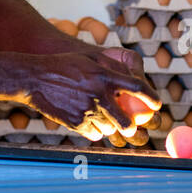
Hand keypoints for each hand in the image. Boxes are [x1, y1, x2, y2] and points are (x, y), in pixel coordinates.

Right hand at [21, 51, 160, 139]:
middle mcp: (99, 93)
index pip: (137, 87)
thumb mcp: (90, 59)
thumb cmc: (64, 65)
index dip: (150, 97)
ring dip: (110, 128)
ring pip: (110, 129)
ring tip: (103, 121)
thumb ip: (112, 68)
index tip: (157, 105)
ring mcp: (87, 110)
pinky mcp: (75, 122)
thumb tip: (134, 78)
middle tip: (132, 128)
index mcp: (104, 75)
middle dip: (132, 127)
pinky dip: (94, 131)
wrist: (34, 77)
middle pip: (126, 120)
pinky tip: (89, 123)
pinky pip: (93, 134)